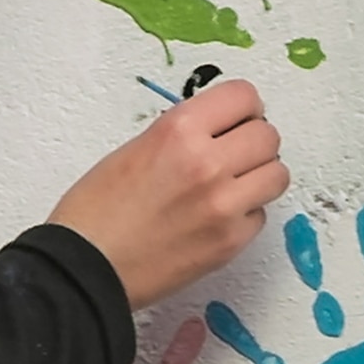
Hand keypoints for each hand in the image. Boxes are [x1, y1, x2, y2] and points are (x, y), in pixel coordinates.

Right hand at [50, 77, 287, 308]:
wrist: (86, 267)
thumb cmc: (94, 211)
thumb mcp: (132, 150)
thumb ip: (181, 136)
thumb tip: (219, 132)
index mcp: (177, 131)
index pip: (243, 96)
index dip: (242, 108)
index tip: (235, 119)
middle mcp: (208, 163)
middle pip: (268, 135)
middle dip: (252, 142)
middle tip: (232, 154)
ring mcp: (225, 205)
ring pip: (278, 174)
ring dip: (257, 176)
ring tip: (230, 186)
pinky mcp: (232, 241)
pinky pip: (260, 215)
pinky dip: (244, 214)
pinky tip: (214, 218)